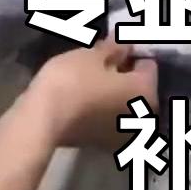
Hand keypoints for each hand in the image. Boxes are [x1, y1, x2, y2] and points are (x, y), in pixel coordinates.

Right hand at [29, 38, 157, 150]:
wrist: (42, 121)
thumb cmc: (72, 82)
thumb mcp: (93, 56)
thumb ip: (115, 48)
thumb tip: (126, 45)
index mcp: (146, 92)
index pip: (148, 65)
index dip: (130, 53)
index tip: (112, 47)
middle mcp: (144, 117)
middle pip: (139, 87)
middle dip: (123, 74)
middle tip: (99, 61)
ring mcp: (125, 134)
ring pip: (125, 104)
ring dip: (113, 92)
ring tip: (89, 78)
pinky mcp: (104, 144)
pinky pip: (109, 118)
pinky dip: (102, 108)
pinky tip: (84, 98)